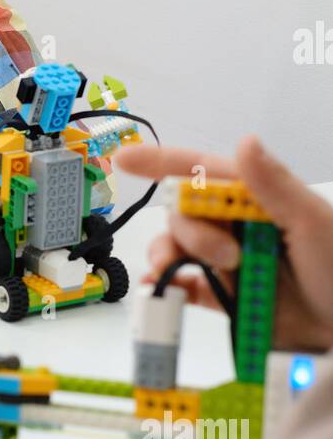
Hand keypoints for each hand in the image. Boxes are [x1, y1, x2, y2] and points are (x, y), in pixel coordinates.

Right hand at [116, 135, 332, 352]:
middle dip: (191, 231)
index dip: (161, 163)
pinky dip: (167, 285)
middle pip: (184, 214)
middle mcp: (236, 226)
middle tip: (228, 256)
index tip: (125, 160)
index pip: (204, 172)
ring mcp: (226, 261)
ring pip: (176, 247)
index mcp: (256, 199)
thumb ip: (274, 186)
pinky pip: (182, 286)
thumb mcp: (312, 223)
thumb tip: (244, 142)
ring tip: (188, 272)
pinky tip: (164, 288)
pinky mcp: (220, 297)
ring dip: (171, 255)